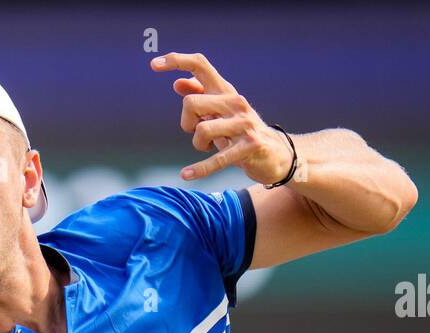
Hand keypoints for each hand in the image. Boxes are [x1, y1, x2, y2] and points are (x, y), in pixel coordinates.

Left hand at [150, 51, 293, 185]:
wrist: (276, 153)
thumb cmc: (241, 131)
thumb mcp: (220, 112)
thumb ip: (200, 96)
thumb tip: (177, 82)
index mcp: (225, 91)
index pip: (200, 64)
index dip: (176, 61)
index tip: (154, 64)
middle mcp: (235, 102)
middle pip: (191, 103)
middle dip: (186, 122)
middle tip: (195, 132)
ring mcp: (243, 124)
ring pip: (202, 130)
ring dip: (197, 144)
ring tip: (207, 148)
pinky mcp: (249, 146)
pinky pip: (218, 158)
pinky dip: (200, 169)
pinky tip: (186, 175)